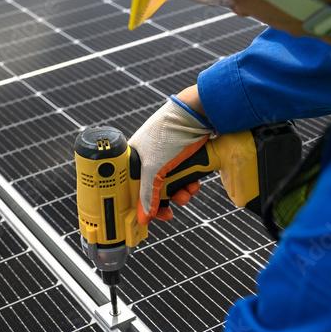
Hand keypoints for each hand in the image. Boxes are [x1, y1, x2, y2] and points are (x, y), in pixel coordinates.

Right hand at [129, 89, 213, 223]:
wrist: (196, 113)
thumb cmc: (168, 135)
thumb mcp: (155, 170)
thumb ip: (148, 196)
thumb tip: (142, 218)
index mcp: (134, 158)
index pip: (134, 187)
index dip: (142, 202)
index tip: (152, 214)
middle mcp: (148, 156)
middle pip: (155, 188)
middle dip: (167, 199)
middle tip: (174, 208)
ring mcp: (167, 154)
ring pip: (172, 183)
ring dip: (181, 192)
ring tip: (188, 193)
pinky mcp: (184, 154)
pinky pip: (185, 175)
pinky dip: (190, 182)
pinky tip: (195, 183)